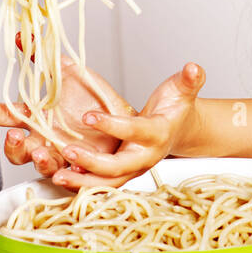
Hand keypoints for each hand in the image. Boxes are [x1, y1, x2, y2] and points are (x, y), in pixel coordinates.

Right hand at [0, 38, 132, 175]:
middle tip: (16, 135)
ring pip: (42, 167)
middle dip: (13, 146)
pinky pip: (72, 179)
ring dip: (39, 162)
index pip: (6, 116)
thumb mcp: (71, 73)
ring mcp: (63, 156)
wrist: (126, 120)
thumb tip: (22, 36)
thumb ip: (46, 59)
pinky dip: (70, 177)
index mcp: (38, 119)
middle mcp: (45, 141)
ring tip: (42, 152)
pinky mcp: (84, 169)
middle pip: (17, 152)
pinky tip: (73, 167)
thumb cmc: (95, 100)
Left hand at [48, 62, 206, 189]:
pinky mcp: (122, 175)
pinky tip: (62, 177)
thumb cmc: (175, 109)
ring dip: (83, 181)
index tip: (88, 116)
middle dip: (93, 162)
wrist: (179, 131)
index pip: (134, 131)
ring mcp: (133, 170)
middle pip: (118, 167)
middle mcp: (145, 157)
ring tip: (58, 175)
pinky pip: (102, 184)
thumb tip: (194, 67)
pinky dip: (82, 184)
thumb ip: (188, 80)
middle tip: (68, 151)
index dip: (112, 125)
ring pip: (108, 183)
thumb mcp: (181, 91)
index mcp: (158, 135)